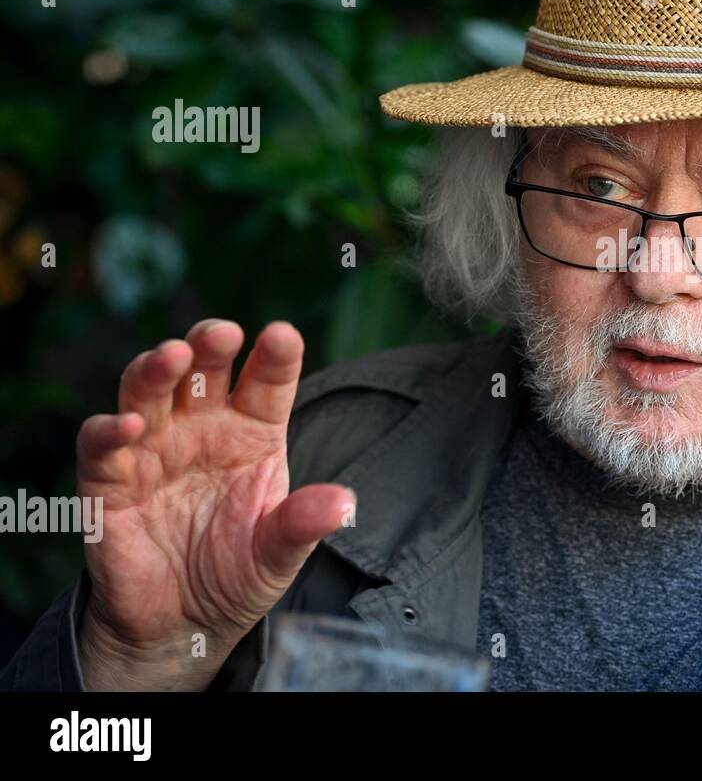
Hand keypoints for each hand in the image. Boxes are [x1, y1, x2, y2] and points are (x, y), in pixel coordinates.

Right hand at [74, 320, 353, 689]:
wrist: (181, 624)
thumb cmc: (236, 574)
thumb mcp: (278, 554)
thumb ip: (302, 524)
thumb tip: (344, 503)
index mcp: (253, 433)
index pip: (267, 381)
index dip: (275, 355)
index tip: (283, 335)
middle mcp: (203, 430)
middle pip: (204, 370)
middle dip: (210, 343)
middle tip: (222, 333)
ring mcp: (154, 450)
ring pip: (148, 389)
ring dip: (157, 369)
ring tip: (173, 356)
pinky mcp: (109, 481)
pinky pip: (102, 445)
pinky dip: (110, 429)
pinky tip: (130, 425)